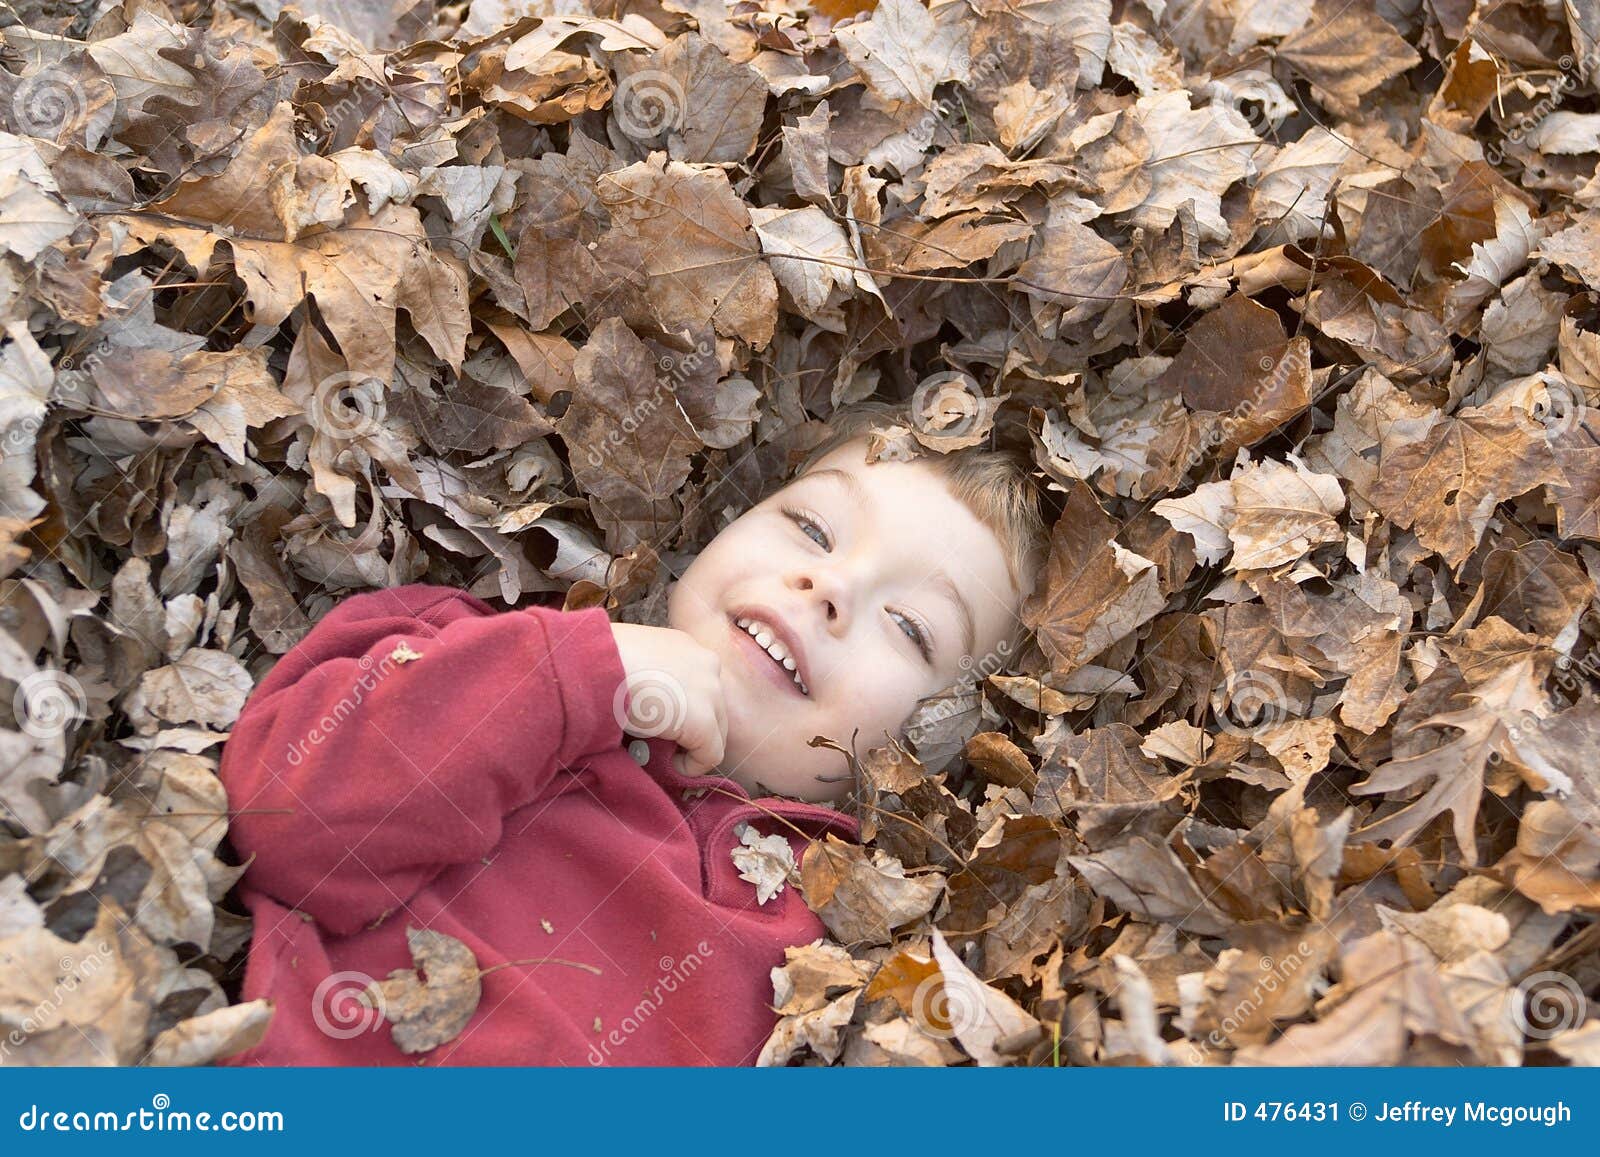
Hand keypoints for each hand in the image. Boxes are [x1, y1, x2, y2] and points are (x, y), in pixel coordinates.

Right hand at [609, 623, 728, 776]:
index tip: (659, 723)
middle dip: (692, 728)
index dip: (682, 707)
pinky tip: (667, 765)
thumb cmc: (600, 662)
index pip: (698, 684)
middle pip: (713, 707)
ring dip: (691, 745)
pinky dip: (691, 766)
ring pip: (715, 731)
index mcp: (686, 647)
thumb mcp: (630, 659)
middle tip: (661, 742)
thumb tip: (643, 700)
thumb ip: (648, 674)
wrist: (594, 669)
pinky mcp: (704, 722)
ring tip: (660, 752)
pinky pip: (709, 755)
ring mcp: (710, 692)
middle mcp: (707, 664)